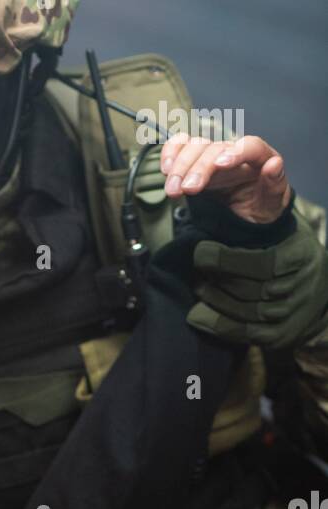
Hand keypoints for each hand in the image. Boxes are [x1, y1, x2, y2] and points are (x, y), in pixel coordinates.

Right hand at [162, 134, 291, 224]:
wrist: (249, 216)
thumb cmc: (262, 208)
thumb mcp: (274, 204)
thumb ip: (276, 184)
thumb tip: (275, 164)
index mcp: (260, 158)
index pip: (250, 146)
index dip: (235, 152)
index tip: (220, 165)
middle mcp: (235, 152)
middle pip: (214, 148)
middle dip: (198, 167)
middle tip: (185, 190)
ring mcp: (214, 155)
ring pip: (195, 147)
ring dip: (180, 166)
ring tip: (172, 189)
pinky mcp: (196, 162)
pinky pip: (181, 147)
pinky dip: (170, 153)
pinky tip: (165, 169)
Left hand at [186, 215, 327, 350]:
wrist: (321, 297)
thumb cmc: (295, 254)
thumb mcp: (290, 228)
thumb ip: (271, 208)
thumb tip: (261, 171)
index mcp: (300, 256)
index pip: (262, 263)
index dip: (226, 260)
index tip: (200, 251)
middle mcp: (299, 288)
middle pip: (249, 289)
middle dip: (216, 280)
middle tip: (195, 270)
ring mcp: (289, 315)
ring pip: (243, 312)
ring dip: (213, 300)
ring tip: (197, 287)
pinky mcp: (278, 336)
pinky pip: (241, 333)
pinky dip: (215, 325)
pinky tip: (196, 315)